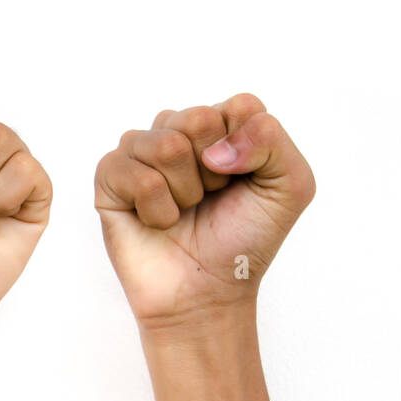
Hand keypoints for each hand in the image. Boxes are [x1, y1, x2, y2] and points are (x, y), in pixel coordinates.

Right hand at [95, 94, 314, 328]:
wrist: (206, 293)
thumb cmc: (245, 240)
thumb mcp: (290, 187)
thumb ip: (272, 141)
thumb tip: (214, 148)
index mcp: (220, 126)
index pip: (239, 106)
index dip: (248, 151)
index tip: (243, 184)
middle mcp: (178, 131)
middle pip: (198, 118)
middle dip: (213, 172)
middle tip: (210, 199)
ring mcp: (140, 152)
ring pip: (166, 145)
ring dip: (185, 192)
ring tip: (184, 212)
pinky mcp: (110, 178)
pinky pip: (136, 175)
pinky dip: (157, 209)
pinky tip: (159, 223)